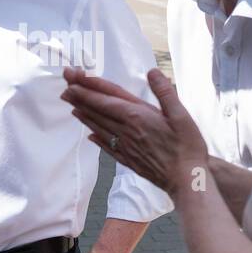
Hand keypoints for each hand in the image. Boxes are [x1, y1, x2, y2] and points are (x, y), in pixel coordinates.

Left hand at [60, 67, 207, 195]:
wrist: (186, 180)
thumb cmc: (187, 147)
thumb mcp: (182, 115)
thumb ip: (165, 92)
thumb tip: (152, 72)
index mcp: (138, 116)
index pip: (107, 98)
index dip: (89, 86)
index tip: (73, 77)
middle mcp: (127, 130)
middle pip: (98, 111)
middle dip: (80, 97)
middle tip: (64, 87)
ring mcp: (126, 146)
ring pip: (99, 127)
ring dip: (83, 114)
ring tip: (71, 105)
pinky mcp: (129, 160)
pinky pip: (107, 146)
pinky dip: (96, 138)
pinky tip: (90, 135)